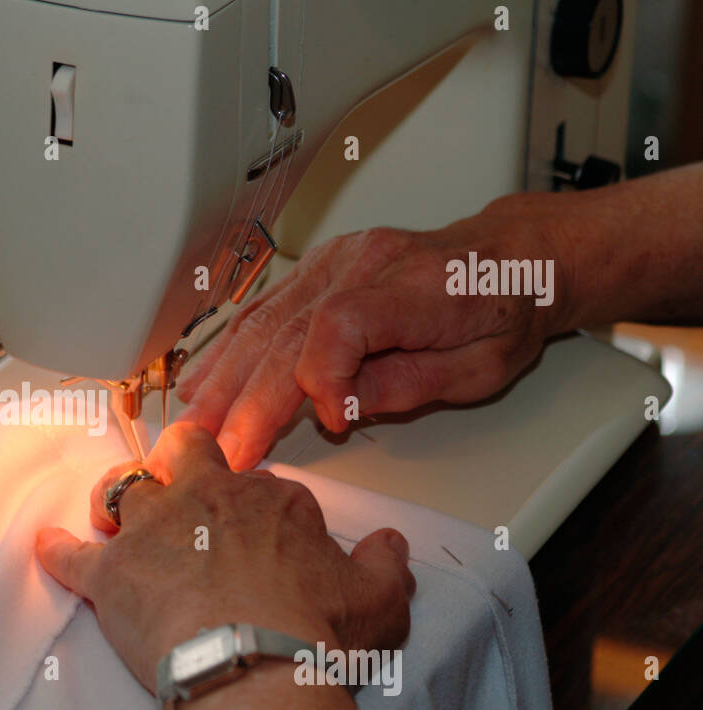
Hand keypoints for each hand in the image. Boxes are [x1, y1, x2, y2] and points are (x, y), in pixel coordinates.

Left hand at [35, 423, 415, 691]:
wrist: (254, 665)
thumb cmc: (314, 633)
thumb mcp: (378, 599)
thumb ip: (385, 565)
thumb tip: (391, 545)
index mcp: (267, 500)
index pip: (257, 481)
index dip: (253, 501)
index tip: (254, 523)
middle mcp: (204, 500)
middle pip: (181, 451)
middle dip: (176, 457)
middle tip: (175, 475)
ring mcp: (151, 534)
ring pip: (119, 490)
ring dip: (114, 501)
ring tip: (112, 516)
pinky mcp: (109, 575)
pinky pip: (69, 554)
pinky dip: (55, 550)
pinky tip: (45, 546)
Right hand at [177, 195, 574, 469]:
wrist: (513, 260)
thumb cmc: (504, 313)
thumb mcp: (479, 368)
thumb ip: (406, 385)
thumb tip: (337, 404)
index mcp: (419, 288)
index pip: (341, 324)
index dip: (322, 377)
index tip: (329, 418)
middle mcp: (368, 264)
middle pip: (288, 332)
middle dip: (248, 398)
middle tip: (222, 448)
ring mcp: (339, 261)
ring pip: (265, 321)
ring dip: (225, 376)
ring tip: (196, 421)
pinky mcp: (322, 267)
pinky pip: (265, 308)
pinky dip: (232, 346)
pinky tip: (206, 376)